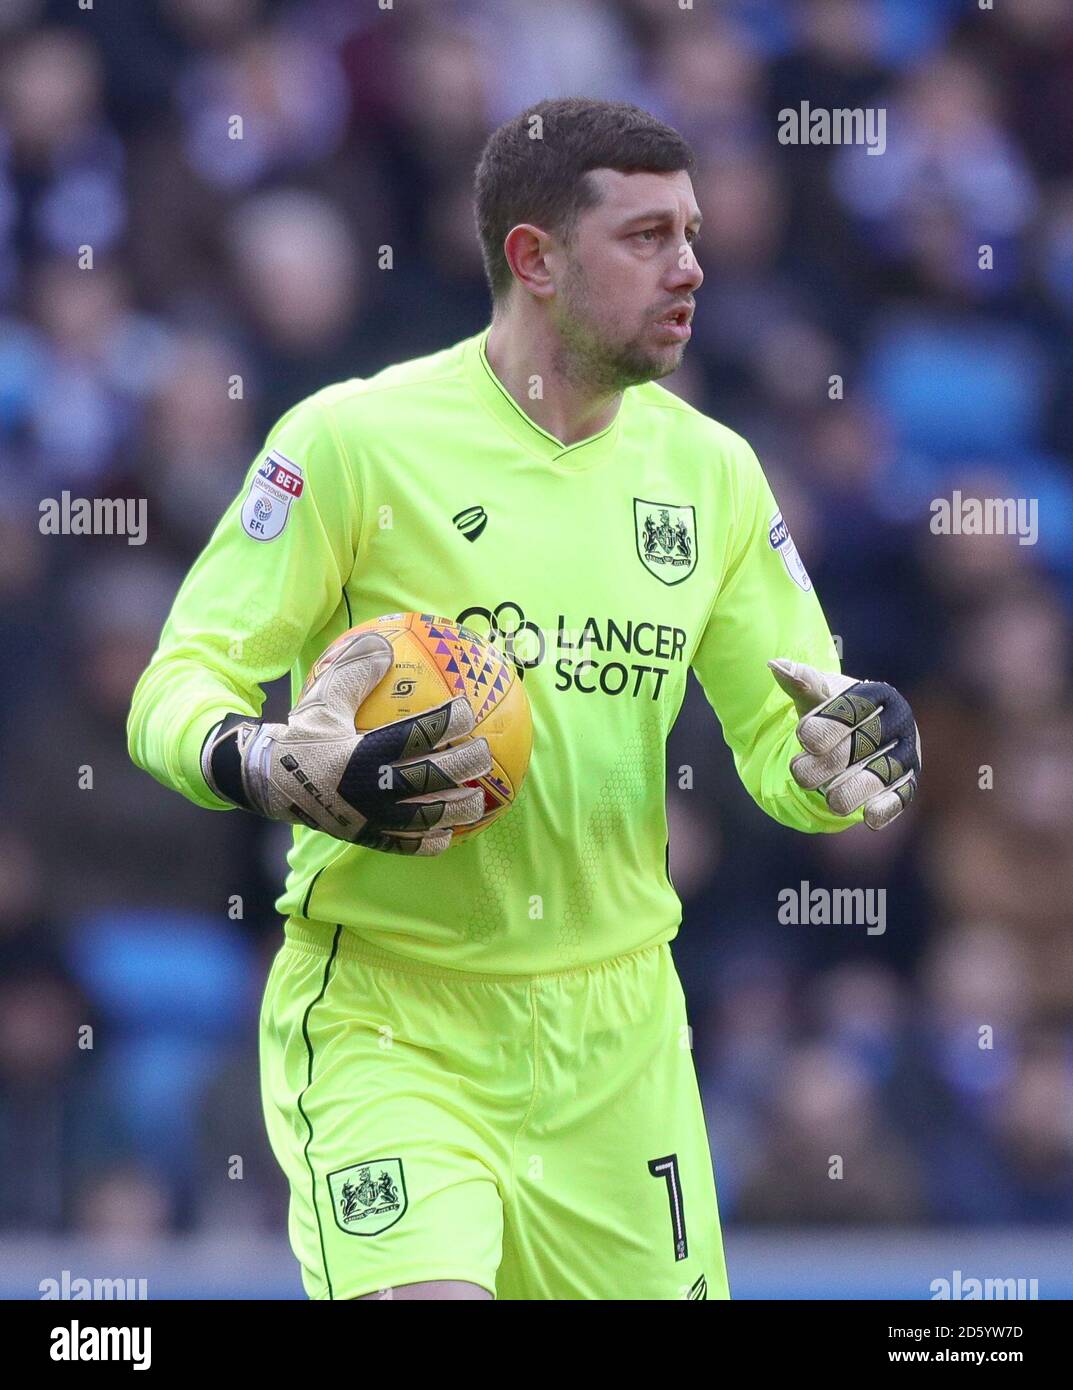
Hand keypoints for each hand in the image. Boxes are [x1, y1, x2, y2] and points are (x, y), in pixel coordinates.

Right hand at [202, 630, 491, 854]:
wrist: (266, 783)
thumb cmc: (300, 738)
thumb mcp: (322, 700)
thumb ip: (354, 673)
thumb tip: (383, 643)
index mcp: (362, 753)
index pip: (415, 735)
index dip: (445, 721)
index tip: (467, 708)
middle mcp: (371, 789)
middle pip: (430, 778)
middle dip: (463, 765)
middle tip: (485, 753)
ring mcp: (370, 818)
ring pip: (425, 817)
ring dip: (456, 809)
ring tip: (478, 800)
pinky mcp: (365, 837)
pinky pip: (403, 846)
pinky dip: (428, 843)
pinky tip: (446, 836)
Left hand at [768, 658, 919, 830]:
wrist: (855, 740)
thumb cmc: (834, 715)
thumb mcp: (817, 699)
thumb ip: (800, 684)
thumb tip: (776, 665)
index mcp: (879, 695)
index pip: (852, 710)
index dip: (825, 726)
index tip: (801, 735)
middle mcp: (899, 723)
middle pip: (859, 746)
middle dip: (824, 763)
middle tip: (797, 771)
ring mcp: (906, 755)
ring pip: (876, 776)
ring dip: (846, 791)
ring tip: (825, 797)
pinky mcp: (906, 784)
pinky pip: (899, 798)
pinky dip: (884, 808)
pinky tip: (868, 818)